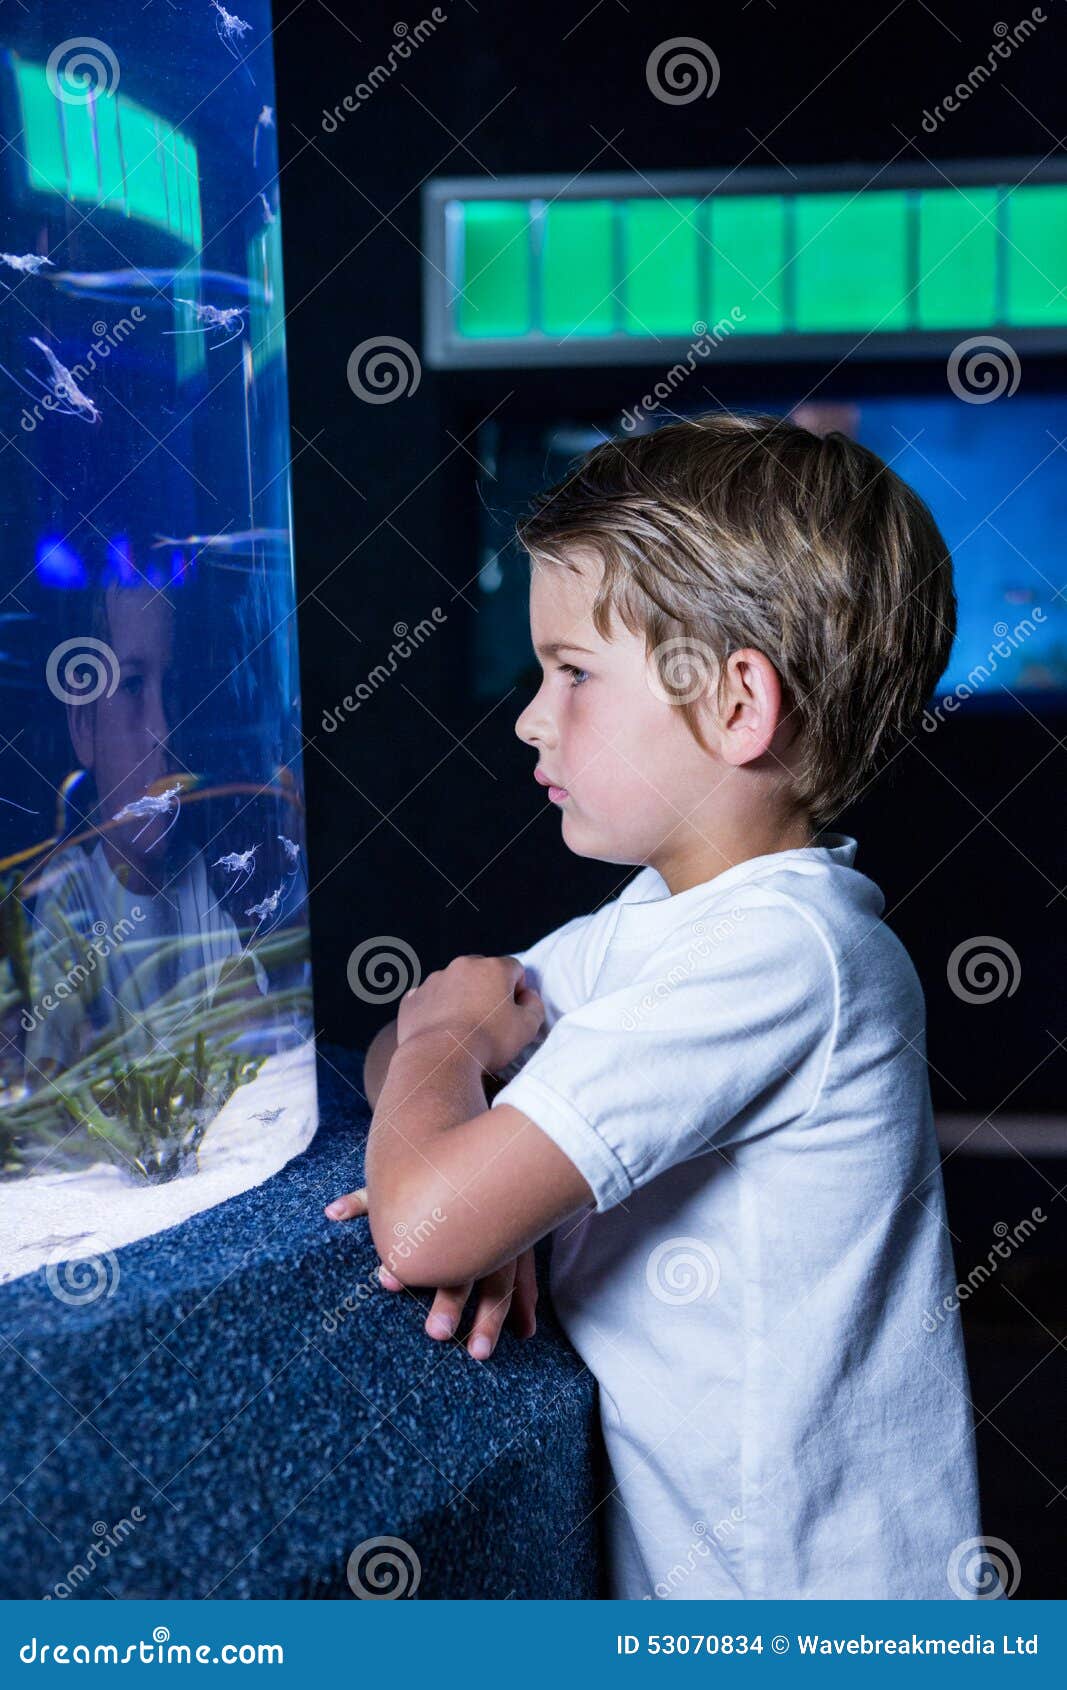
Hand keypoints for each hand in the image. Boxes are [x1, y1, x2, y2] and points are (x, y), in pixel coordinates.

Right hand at [323, 1187, 537, 1357]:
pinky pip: (377, 1187)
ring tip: (385, 1282)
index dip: (493, 1316)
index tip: (480, 1355)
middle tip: (437, 1334)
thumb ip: (517, 1282)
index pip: (502, 1280)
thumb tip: (529, 1335)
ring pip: (425, 1226)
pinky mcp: (404, 1169)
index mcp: (502, 1231)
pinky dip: (356, 1201)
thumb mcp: (514, 1232)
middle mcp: (475, 1214)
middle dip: (452, 1299)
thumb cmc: (495, 1188)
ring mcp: (439, 1189)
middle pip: (467, 1260)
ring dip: (406, 1258)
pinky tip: (333, 1213)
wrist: (471, 1118)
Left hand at [396, 954, 542, 1075]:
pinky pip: (429, 999)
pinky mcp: (413, 999)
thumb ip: (534, 1006)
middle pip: (482, 972)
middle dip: (487, 991)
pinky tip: (442, 1031)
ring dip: (461, 1000)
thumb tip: (527, 997)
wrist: (440, 1059)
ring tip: (463, 1030)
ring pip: (454, 984)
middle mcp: (462, 966)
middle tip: (489, 1022)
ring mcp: (434, 981)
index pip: (515, 969)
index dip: (518, 991)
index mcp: (492, 968)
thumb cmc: (488, 1042)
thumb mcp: (527, 1027)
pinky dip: (436, 1010)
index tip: (513, 1013)